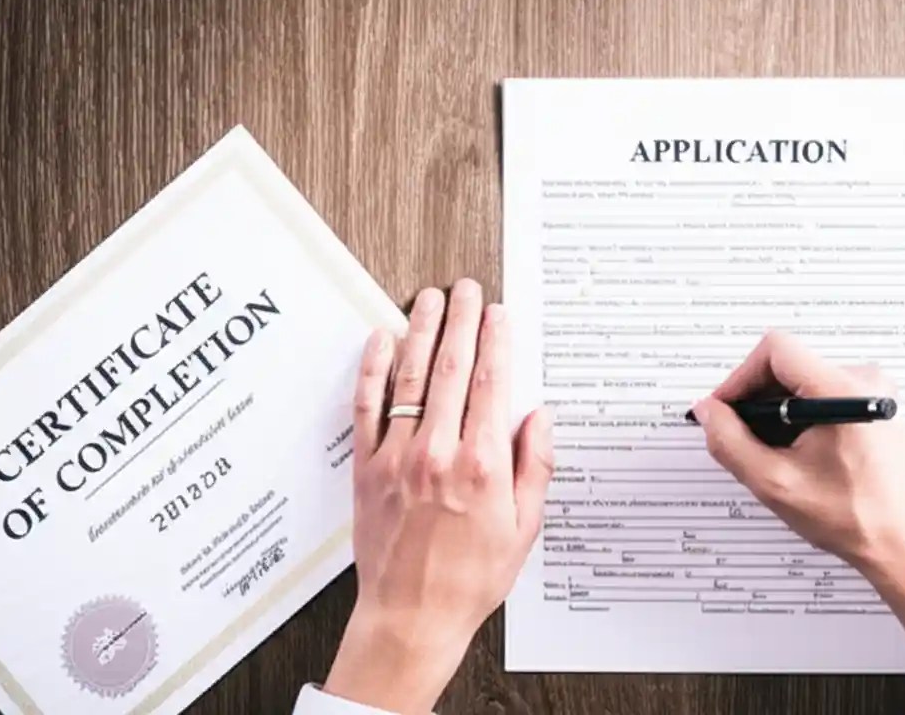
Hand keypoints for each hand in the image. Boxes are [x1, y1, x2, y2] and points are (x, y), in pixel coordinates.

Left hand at [323, 279, 553, 712]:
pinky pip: (367, 407)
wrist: (412, 616)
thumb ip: (535, 467)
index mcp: (482, 465)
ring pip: (408, 378)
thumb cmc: (471, 578)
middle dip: (460, 321)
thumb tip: (538, 419)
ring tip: (427, 298)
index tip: (498, 313)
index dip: (495, 340)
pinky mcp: (367, 468)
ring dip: (419, 331)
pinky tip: (379, 340)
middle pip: (449, 368)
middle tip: (464, 288)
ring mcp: (398, 457)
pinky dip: (372, 369)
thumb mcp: (524, 528)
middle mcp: (438, 452)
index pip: (490, 384)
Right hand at [691, 332, 904, 674]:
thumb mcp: (776, 482)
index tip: (725, 408)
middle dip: (757, 400)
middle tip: (742, 438)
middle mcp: (865, 382)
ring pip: (804, 382)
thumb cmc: (856, 518)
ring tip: (775, 455)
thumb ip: (730, 442)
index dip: (740, 377)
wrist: (904, 545)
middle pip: (789, 365)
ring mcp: (874, 394)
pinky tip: (800, 456)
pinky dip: (802, 420)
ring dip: (779, 413)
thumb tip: (709, 413)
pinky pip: (824, 396)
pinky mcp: (876, 408)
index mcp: (842, 391)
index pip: (776, 350)